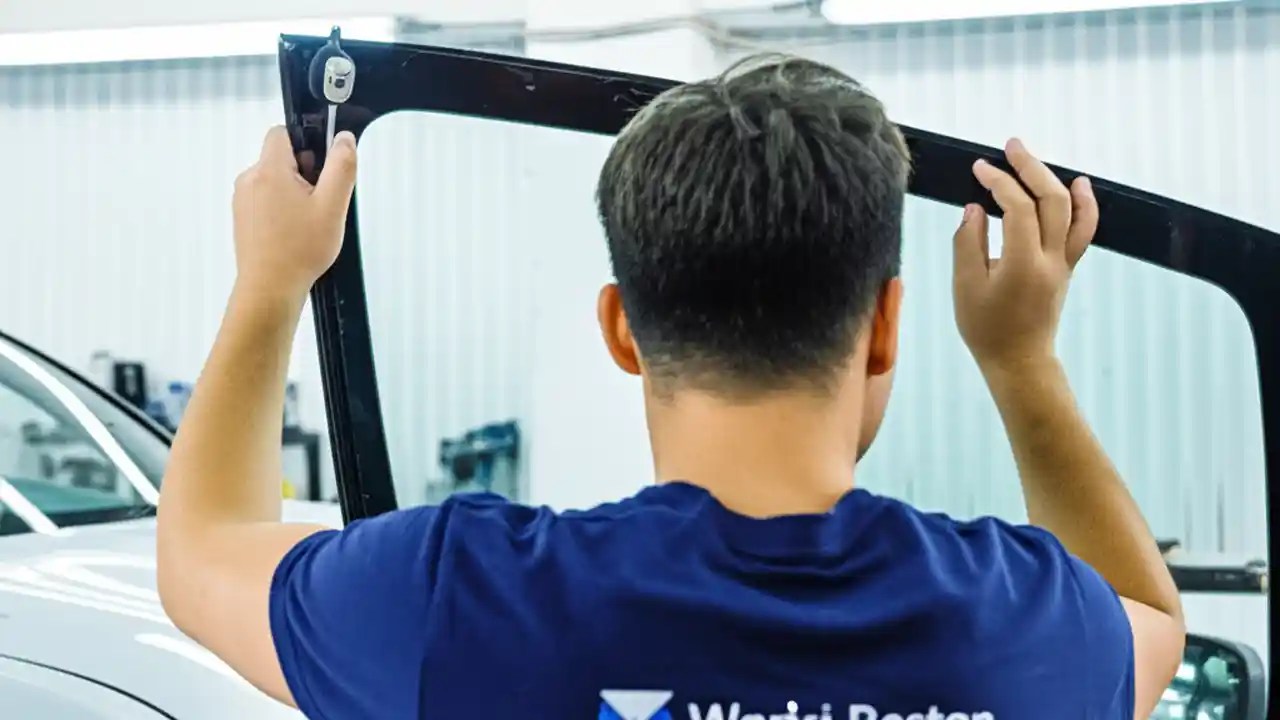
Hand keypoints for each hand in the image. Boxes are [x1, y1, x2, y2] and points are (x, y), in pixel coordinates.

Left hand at [232, 126, 357, 300]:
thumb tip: (344, 139)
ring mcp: (243, 200)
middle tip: (317, 203)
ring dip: (292, 194)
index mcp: (269, 170)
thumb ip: (342, 166)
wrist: (270, 288)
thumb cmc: (299, 251)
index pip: (283, 132)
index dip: (306, 144)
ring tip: (306, 223)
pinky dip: (281, 210)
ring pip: (273, 180)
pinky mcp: (243, 217)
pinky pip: (265, 200)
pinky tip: (293, 233)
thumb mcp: (333, 206)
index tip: (320, 168)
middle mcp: (250, 180)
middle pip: (280, 157)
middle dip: (303, 173)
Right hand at [952, 138, 1097, 374]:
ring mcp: (1064, 263)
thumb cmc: (986, 328)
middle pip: (1050, 199)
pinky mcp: (1067, 268)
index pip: (1016, 207)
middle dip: (1029, 168)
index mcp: (1023, 263)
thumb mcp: (965, 287)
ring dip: (1054, 180)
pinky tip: (1078, 185)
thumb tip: (975, 207)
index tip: (978, 168)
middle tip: (1010, 146)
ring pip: (1070, 210)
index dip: (998, 181)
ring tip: (1035, 160)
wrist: (1019, 360)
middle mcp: (1050, 259)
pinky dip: (1083, 204)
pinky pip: (1083, 230)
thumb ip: (968, 243)